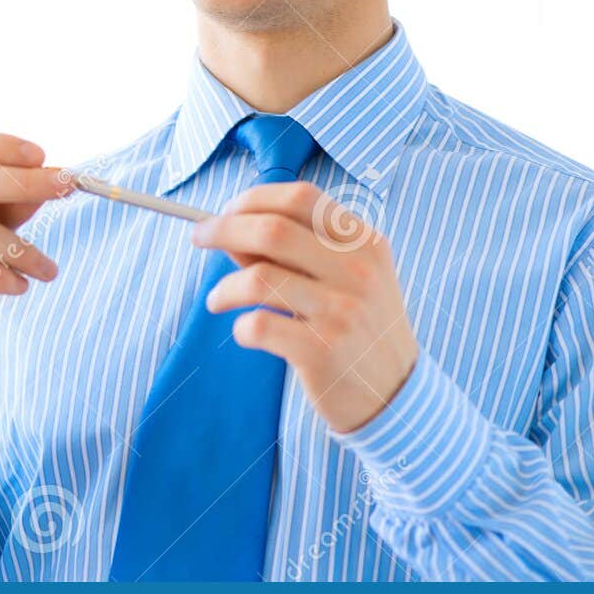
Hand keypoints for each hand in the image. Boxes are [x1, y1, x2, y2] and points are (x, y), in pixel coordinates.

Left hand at [194, 181, 418, 433]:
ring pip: (258, 277)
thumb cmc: (358, 328)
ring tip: (218, 300)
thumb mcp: (344, 279)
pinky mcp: (323, 351)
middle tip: (198, 237)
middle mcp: (358, 272)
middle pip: (272, 229)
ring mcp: (342, 312)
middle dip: (223, 229)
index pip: (301, 198)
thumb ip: (293, 251)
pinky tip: (246, 332)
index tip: (226, 211)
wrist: (396, 396)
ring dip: (224, 287)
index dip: (254, 200)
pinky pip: (258, 325)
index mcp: (365, 243)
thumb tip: (230, 228)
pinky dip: (240, 327)